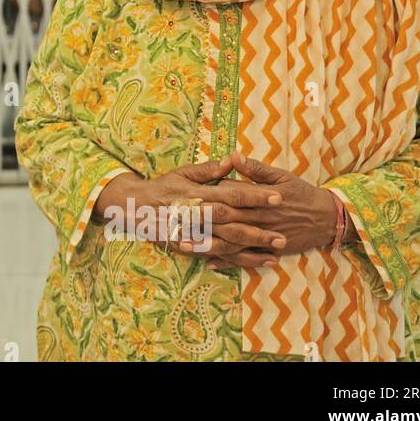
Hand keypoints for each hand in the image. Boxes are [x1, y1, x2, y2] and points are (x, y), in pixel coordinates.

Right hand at [96, 158, 284, 266]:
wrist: (135, 208)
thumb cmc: (163, 187)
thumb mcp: (183, 172)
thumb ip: (209, 169)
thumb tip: (233, 159)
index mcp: (197, 192)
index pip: (231, 193)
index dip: (255, 196)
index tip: (278, 196)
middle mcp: (196, 213)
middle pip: (232, 221)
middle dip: (259, 227)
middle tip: (284, 230)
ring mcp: (192, 232)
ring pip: (226, 241)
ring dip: (253, 246)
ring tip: (277, 248)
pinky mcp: (189, 247)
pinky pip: (217, 255)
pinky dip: (238, 260)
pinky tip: (258, 261)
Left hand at [198, 152, 340, 268]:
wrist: (327, 217)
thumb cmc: (301, 192)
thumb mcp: (281, 176)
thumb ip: (255, 169)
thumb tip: (233, 155)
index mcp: (261, 197)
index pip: (231, 195)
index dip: (209, 195)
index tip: (186, 194)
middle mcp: (261, 218)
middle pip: (227, 219)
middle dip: (201, 221)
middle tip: (176, 221)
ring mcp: (264, 236)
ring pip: (232, 242)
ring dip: (208, 244)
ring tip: (185, 245)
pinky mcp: (269, 250)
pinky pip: (246, 258)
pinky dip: (228, 261)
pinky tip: (209, 262)